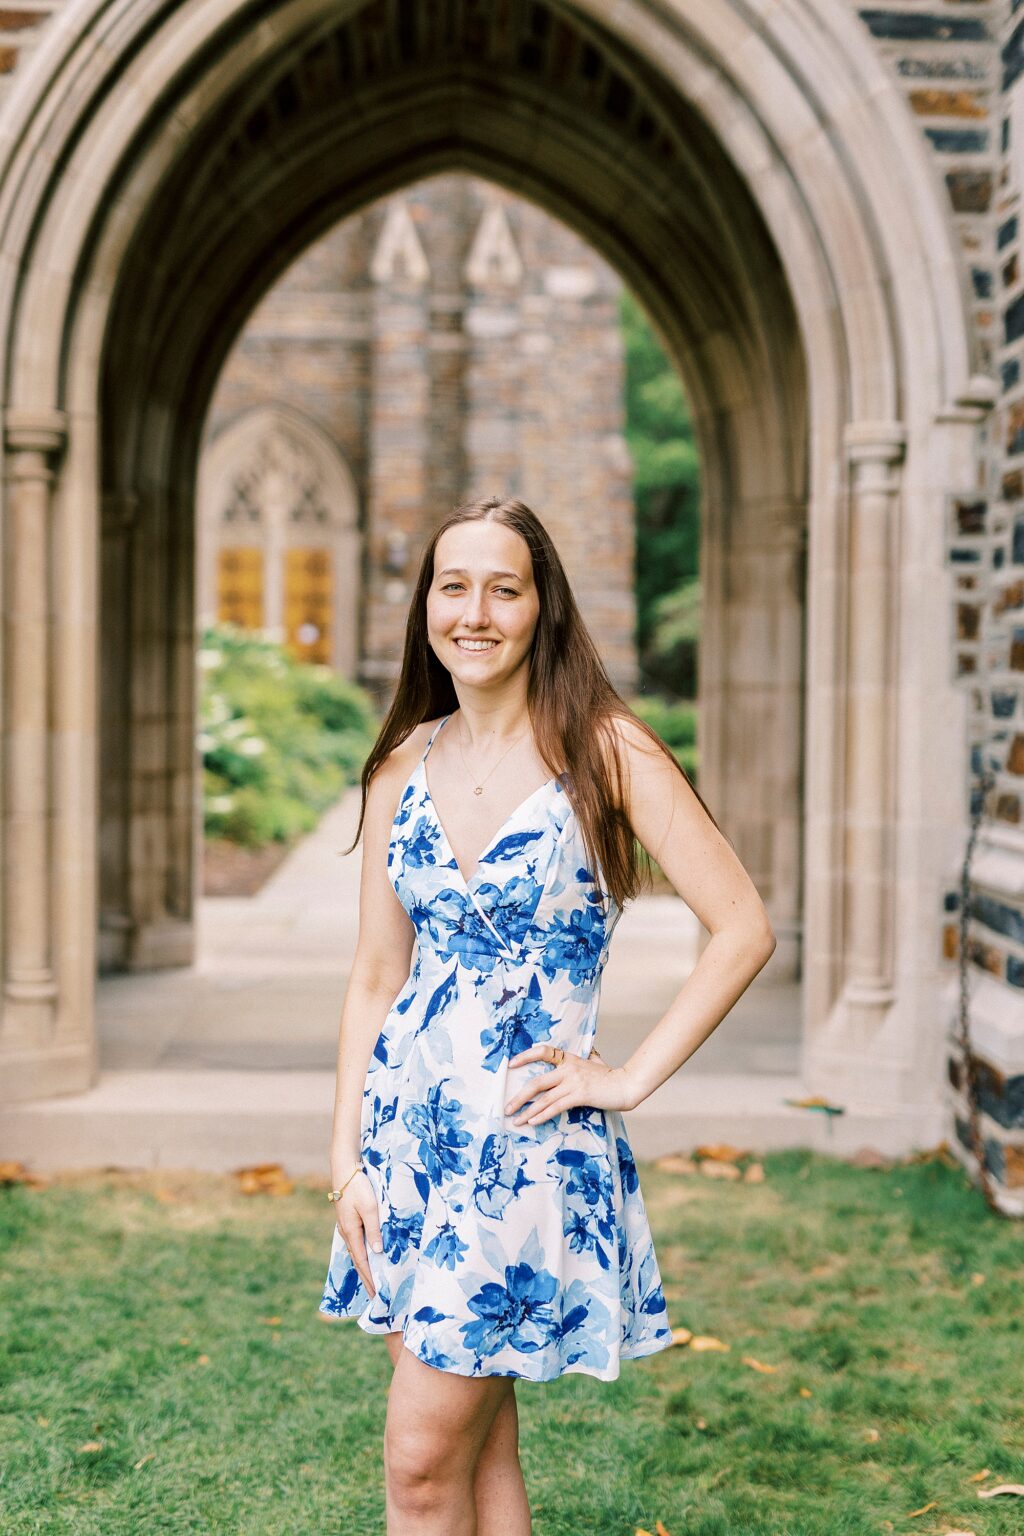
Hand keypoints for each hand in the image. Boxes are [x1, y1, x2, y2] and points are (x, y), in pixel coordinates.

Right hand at [333, 1171, 382, 1297]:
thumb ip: (374, 1230)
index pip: (362, 1262)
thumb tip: (376, 1252)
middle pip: (358, 1261)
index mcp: (351, 1232)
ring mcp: (346, 1228)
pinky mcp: (348, 1222)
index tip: (377, 1294)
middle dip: (366, 1279)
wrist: (343, 1170)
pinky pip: (356, 1244)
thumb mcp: (369, 1207)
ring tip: (371, 1282)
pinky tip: (367, 1258)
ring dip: (364, 1269)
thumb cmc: (358, 1187)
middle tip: (375, 1296)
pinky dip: (362, 1256)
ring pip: (356, 1253)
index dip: (370, 1278)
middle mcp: (347, 1233)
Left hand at [503, 1043, 634, 1126]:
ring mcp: (573, 1081)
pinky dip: (543, 1115)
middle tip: (507, 1107)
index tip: (511, 1064)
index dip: (525, 1056)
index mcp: (569, 1059)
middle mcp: (568, 1068)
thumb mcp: (595, 1062)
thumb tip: (589, 1054)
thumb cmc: (611, 1076)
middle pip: (537, 1082)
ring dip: (527, 1111)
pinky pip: (556, 1106)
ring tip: (516, 1120)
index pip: (543, 1051)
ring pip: (544, 1098)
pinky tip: (533, 1121)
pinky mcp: (580, 1095)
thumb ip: (587, 1059)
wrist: (626, 1085)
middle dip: (519, 1097)